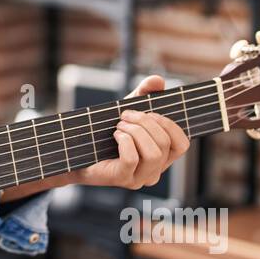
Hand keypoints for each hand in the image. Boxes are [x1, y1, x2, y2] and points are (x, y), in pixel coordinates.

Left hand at [63, 75, 190, 189]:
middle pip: (165, 143)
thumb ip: (144, 93)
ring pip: (153, 153)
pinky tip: (115, 135)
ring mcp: (139, 178)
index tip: (151, 112)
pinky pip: (132, 158)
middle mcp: (155, 171)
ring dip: (135, 132)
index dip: (170, 125)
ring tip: (119, 126)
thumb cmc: (107, 133)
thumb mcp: (128, 111)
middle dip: (145, 122)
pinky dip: (124, 141)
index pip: (182, 145)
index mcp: (162, 157)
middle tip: (125, 115)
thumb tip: (157, 80)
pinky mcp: (122, 178)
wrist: (77, 152)